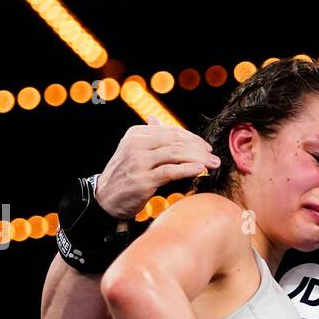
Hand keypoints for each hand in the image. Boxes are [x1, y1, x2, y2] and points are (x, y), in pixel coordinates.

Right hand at [94, 118, 220, 219]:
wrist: (104, 198)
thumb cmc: (123, 175)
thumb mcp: (132, 151)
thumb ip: (147, 137)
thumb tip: (156, 120)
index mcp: (136, 134)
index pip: (171, 132)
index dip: (192, 138)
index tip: (206, 147)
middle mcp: (136, 145)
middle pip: (175, 141)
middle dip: (198, 148)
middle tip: (213, 156)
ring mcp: (138, 162)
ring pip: (175, 154)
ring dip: (198, 158)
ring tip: (212, 164)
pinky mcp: (143, 180)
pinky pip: (170, 171)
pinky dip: (187, 169)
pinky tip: (200, 170)